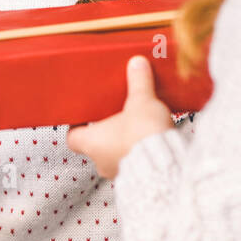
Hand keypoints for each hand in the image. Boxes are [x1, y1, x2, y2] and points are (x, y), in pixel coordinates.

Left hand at [67, 56, 173, 179]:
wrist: (167, 163)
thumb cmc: (144, 135)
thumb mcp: (140, 101)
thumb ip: (138, 82)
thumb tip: (136, 64)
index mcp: (92, 142)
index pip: (73, 137)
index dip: (78, 125)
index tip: (85, 114)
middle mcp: (101, 161)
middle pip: (95, 144)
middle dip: (106, 130)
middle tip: (116, 115)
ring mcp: (119, 171)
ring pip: (114, 154)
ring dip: (123, 142)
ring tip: (137, 125)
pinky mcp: (138, 177)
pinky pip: (133, 161)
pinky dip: (137, 151)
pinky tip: (149, 139)